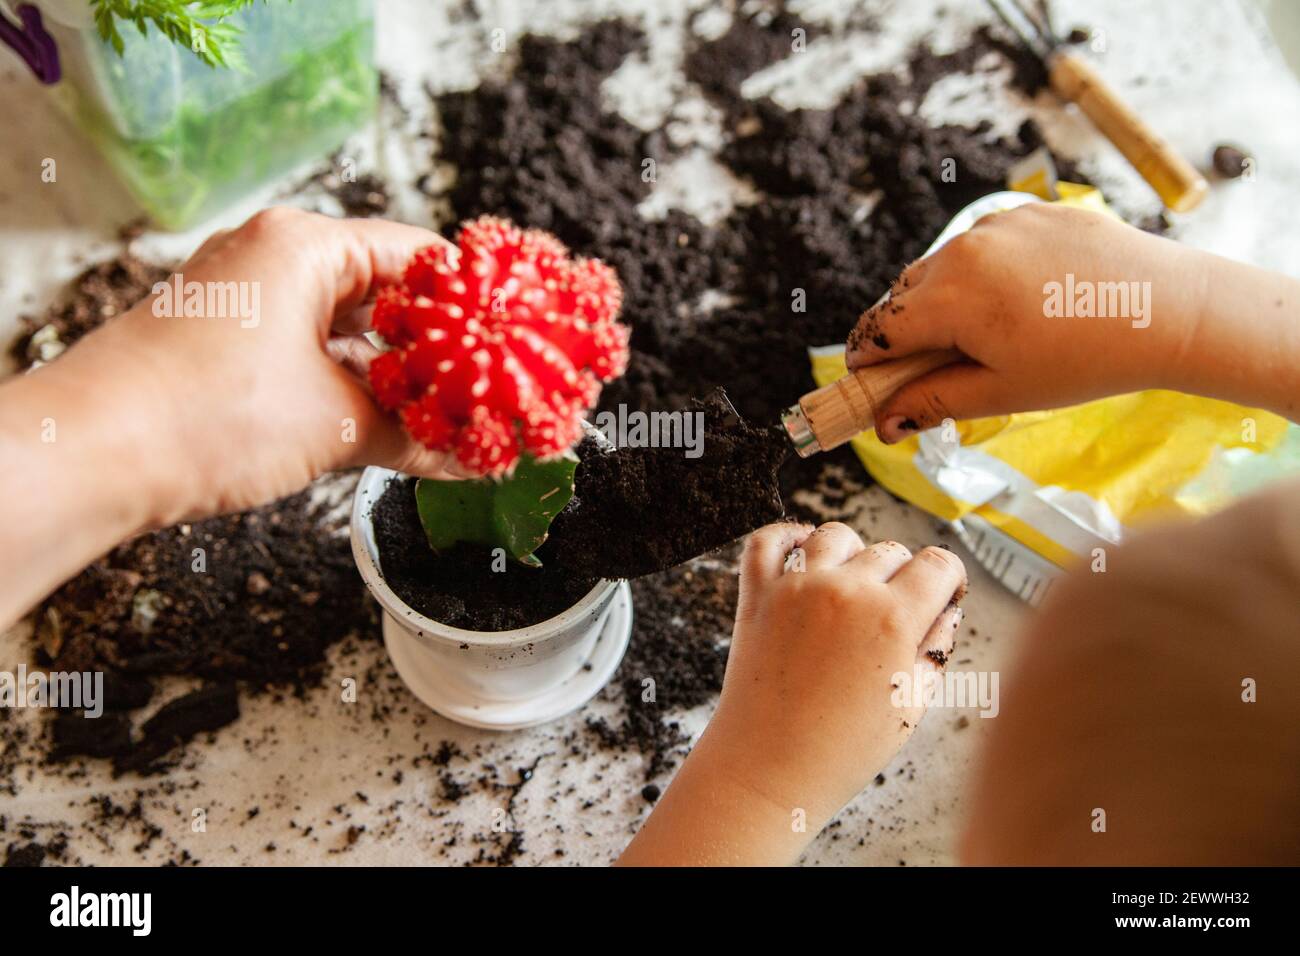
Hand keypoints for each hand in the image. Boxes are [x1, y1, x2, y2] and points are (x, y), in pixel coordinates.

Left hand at [43, 207, 456, 523]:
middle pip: (382, 291)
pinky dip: (347, 387)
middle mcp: (271, 258)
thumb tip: (472, 458)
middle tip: (489, 386)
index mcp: (303, 246)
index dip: (472, 301)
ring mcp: (243, 299)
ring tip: (446, 416)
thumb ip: (416, 438)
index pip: (416, 254)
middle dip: (436, 345)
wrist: (87, 456)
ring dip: (392, 374)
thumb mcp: (334, 426)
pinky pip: (306, 353)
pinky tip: (385, 428)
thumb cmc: (201, 416)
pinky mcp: (223, 343)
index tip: (513, 336)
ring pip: (343, 328)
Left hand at [619, 522, 966, 865]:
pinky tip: (800, 552)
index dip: (947, 578)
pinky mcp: (757, 594)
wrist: (767, 771)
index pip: (938, 563)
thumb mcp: (912, 706)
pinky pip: (768, 539)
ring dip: (850, 555)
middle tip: (891, 614)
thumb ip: (935, 647)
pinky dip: (785, 537)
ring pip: (836, 536)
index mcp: (894, 618)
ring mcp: (797, 587)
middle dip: (901, 576)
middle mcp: (847, 591)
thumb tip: (947, 608)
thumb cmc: (841, 751)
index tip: (942, 591)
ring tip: (849, 589)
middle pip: (890, 550)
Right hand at [845, 202, 1299, 441]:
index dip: (868, 361)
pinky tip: (1016, 302)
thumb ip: (930, 402)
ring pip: (940, 267)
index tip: (868, 382)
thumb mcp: (1001, 392)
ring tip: (979, 335)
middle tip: (926, 368)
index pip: (879, 329)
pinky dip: (980, 273)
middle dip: (903, 332)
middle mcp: (963, 249)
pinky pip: (981, 244)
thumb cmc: (1085, 360)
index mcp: (950, 297)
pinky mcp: (1027, 211)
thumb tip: (883, 426)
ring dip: (940, 301)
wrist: (1168, 310)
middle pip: (903, 295)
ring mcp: (996, 223)